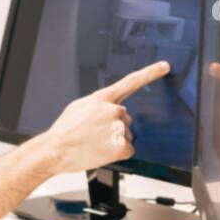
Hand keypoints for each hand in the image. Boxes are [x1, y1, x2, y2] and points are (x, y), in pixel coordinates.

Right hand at [38, 60, 170, 173]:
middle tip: (95, 134)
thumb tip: (108, 107)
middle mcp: (114, 110)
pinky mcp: (121, 145)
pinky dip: (117, 153)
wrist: (55, 150)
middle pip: (126, 118)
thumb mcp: (79, 107)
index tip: (164, 66)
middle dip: (114, 127)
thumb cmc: (64, 131)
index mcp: (102, 98)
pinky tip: (102, 151)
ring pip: (127, 135)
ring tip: (95, 143)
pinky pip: (128, 149)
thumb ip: (98, 104)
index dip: (150, 73)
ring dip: (114, 141)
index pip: (131, 81)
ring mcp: (118, 127)